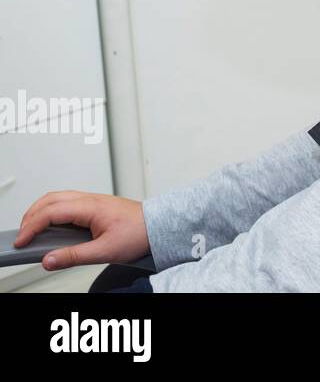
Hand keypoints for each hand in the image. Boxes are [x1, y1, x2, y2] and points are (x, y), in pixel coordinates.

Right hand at [13, 191, 148, 270]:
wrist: (159, 227)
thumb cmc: (139, 234)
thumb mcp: (105, 251)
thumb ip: (75, 256)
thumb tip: (49, 260)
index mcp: (92, 207)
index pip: (52, 212)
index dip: (32, 226)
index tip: (21, 241)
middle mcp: (91, 199)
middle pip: (51, 199)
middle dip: (31, 216)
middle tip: (22, 235)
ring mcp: (93, 200)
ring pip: (58, 198)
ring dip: (41, 212)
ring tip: (32, 231)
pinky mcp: (95, 205)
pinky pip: (67, 203)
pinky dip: (52, 212)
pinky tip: (51, 227)